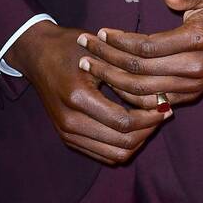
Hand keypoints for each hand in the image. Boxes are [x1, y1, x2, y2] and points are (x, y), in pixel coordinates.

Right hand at [6, 20, 170, 164]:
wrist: (37, 54)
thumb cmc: (70, 48)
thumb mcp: (99, 54)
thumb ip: (126, 78)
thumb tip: (157, 97)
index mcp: (77, 98)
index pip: (123, 122)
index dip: (149, 118)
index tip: (165, 105)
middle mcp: (69, 122)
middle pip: (121, 144)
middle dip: (147, 131)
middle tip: (163, 113)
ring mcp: (66, 133)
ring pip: (114, 155)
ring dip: (137, 141)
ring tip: (151, 120)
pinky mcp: (67, 138)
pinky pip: (102, 154)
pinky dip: (122, 146)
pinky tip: (134, 127)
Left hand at [76, 0, 202, 111]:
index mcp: (196, 40)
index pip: (147, 48)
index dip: (119, 42)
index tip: (99, 32)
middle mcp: (194, 68)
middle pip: (140, 72)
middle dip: (107, 61)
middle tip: (84, 50)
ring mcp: (193, 86)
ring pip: (143, 91)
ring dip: (113, 81)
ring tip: (90, 67)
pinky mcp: (191, 94)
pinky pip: (154, 102)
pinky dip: (130, 96)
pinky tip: (111, 83)